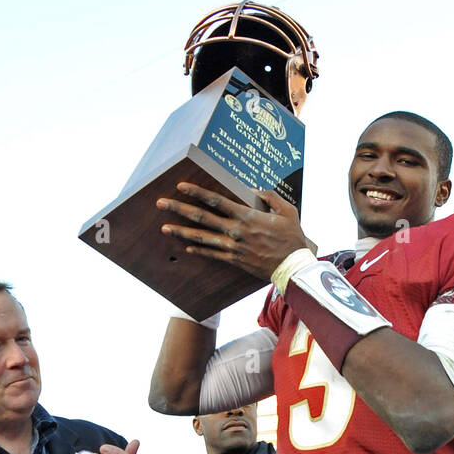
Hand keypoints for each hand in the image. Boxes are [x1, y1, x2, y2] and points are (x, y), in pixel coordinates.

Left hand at [156, 183, 309, 280]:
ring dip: (181, 232)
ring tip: (164, 227)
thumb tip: (253, 190)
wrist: (293, 267)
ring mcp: (233, 248)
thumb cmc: (292, 238)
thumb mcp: (287, 210)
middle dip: (179, 209)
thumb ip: (269, 196)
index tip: (180, 185)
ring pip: (202, 238)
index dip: (197, 192)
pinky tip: (185, 246)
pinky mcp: (235, 261)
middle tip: (160, 203)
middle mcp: (235, 231)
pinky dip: (198, 250)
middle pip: (202, 218)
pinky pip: (212, 255)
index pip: (216, 200)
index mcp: (247, 216)